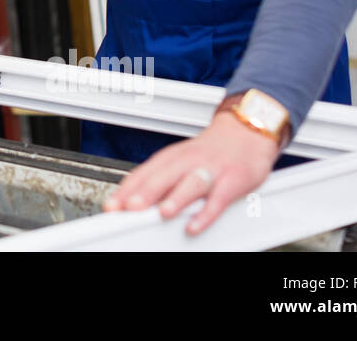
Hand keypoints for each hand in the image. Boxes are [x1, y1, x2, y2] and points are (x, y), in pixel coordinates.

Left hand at [102, 112, 280, 234]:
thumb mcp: (179, 160)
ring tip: (163, 213)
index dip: (126, 191)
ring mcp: (211, 170)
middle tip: (130, 208)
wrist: (245, 130)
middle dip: (145, 193)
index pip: (143, 174)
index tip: (111, 206)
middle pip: (163, 177)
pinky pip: (219, 198)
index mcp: (170, 158)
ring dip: (176, 198)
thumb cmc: (208, 151)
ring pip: (191, 184)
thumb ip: (158, 181)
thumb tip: (132, 202)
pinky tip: (195, 225)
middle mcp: (187, 162)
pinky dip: (207, 213)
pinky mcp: (233, 180)